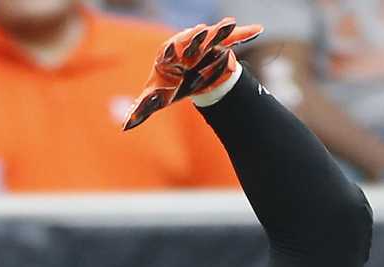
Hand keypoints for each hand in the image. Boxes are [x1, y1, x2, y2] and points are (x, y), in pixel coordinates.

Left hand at [124, 16, 262, 130]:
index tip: (175, 51)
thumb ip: (143, 107)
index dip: (175, 50)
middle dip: (199, 36)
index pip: (172, 49)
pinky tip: (258, 29)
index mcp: (170, 52)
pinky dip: (245, 33)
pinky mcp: (219, 43)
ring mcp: (204, 42)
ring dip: (223, 29)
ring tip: (231, 24)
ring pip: (214, 33)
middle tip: (202, 32)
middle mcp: (187, 42)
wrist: (187, 74)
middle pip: (193, 38)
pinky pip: (233, 37)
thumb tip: (125, 125)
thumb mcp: (156, 96)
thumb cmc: (170, 83)